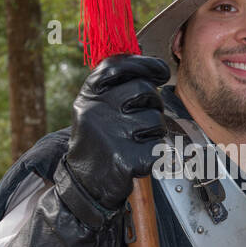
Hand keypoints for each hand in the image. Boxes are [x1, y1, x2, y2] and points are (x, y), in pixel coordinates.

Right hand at [64, 53, 169, 214]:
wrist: (85, 182)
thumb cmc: (99, 138)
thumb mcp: (97, 105)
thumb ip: (119, 84)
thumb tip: (155, 68)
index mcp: (90, 94)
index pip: (120, 65)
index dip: (146, 64)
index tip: (160, 71)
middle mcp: (96, 110)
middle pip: (145, 90)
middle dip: (153, 103)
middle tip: (144, 118)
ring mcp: (110, 134)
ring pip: (155, 120)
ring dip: (154, 131)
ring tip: (136, 140)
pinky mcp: (124, 159)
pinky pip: (158, 147)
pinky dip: (154, 154)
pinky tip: (137, 157)